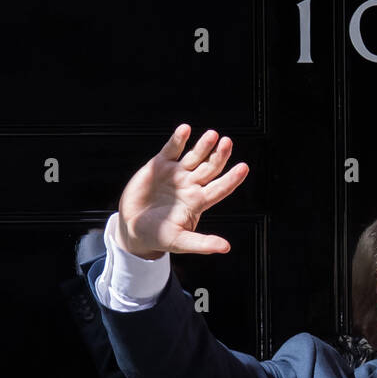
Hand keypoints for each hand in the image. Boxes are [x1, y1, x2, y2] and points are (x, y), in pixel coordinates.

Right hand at [116, 124, 248, 258]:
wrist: (133, 228)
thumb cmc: (159, 237)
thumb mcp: (181, 242)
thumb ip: (203, 244)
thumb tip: (226, 248)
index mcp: (198, 202)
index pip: (220, 188)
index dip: (232, 179)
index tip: (243, 167)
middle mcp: (191, 185)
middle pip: (210, 168)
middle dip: (220, 156)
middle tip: (227, 143)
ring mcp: (176, 174)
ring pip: (194, 156)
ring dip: (203, 145)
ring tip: (213, 135)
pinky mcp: (160, 165)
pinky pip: (172, 149)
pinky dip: (178, 139)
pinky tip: (185, 129)